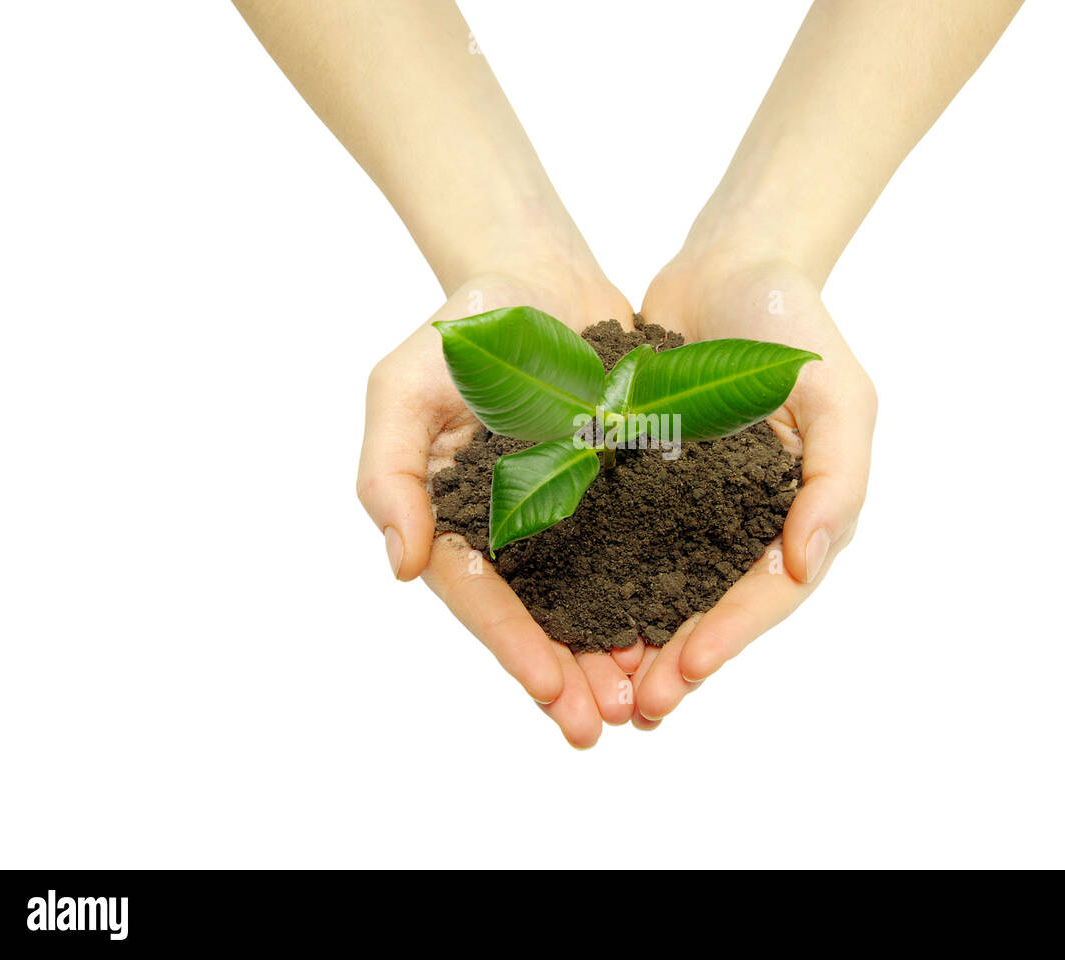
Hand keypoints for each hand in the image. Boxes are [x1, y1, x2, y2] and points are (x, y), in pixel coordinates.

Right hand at [357, 270, 646, 747]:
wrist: (538, 275)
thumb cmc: (460, 326)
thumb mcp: (403, 383)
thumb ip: (389, 471)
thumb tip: (402, 563)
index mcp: (454, 514)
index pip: (479, 594)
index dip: (512, 647)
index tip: (551, 693)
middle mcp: (509, 525)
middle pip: (536, 615)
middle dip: (565, 674)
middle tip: (600, 726)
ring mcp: (564, 510)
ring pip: (588, 598)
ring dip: (609, 652)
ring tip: (642, 701)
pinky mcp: (615, 489)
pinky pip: (635, 551)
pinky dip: (650, 595)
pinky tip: (675, 633)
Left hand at [629, 256, 876, 726]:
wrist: (730, 262)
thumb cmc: (795, 319)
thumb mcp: (836, 389)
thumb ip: (835, 476)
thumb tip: (807, 562)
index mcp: (802, 509)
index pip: (771, 590)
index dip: (732, 634)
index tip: (686, 669)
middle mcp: (751, 518)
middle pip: (717, 605)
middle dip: (679, 658)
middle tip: (638, 707)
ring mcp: (700, 502)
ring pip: (669, 586)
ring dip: (640, 639)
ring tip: (603, 686)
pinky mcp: (652, 479)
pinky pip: (628, 540)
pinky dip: (605, 580)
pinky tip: (569, 615)